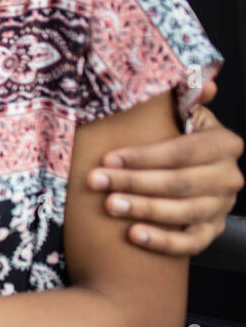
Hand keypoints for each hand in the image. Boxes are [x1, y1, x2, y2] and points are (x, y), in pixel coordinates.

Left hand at [87, 92, 243, 255]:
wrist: (190, 171)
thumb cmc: (175, 138)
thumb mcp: (181, 115)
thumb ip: (186, 98)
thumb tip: (207, 83)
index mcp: (224, 144)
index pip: (181, 152)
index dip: (143, 157)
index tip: (107, 158)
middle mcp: (229, 177)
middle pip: (179, 183)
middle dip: (134, 182)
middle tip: (97, 182)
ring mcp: (222, 206)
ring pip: (184, 212)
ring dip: (144, 209)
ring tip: (110, 206)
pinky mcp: (212, 231)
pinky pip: (192, 243)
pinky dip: (163, 241)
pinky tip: (134, 235)